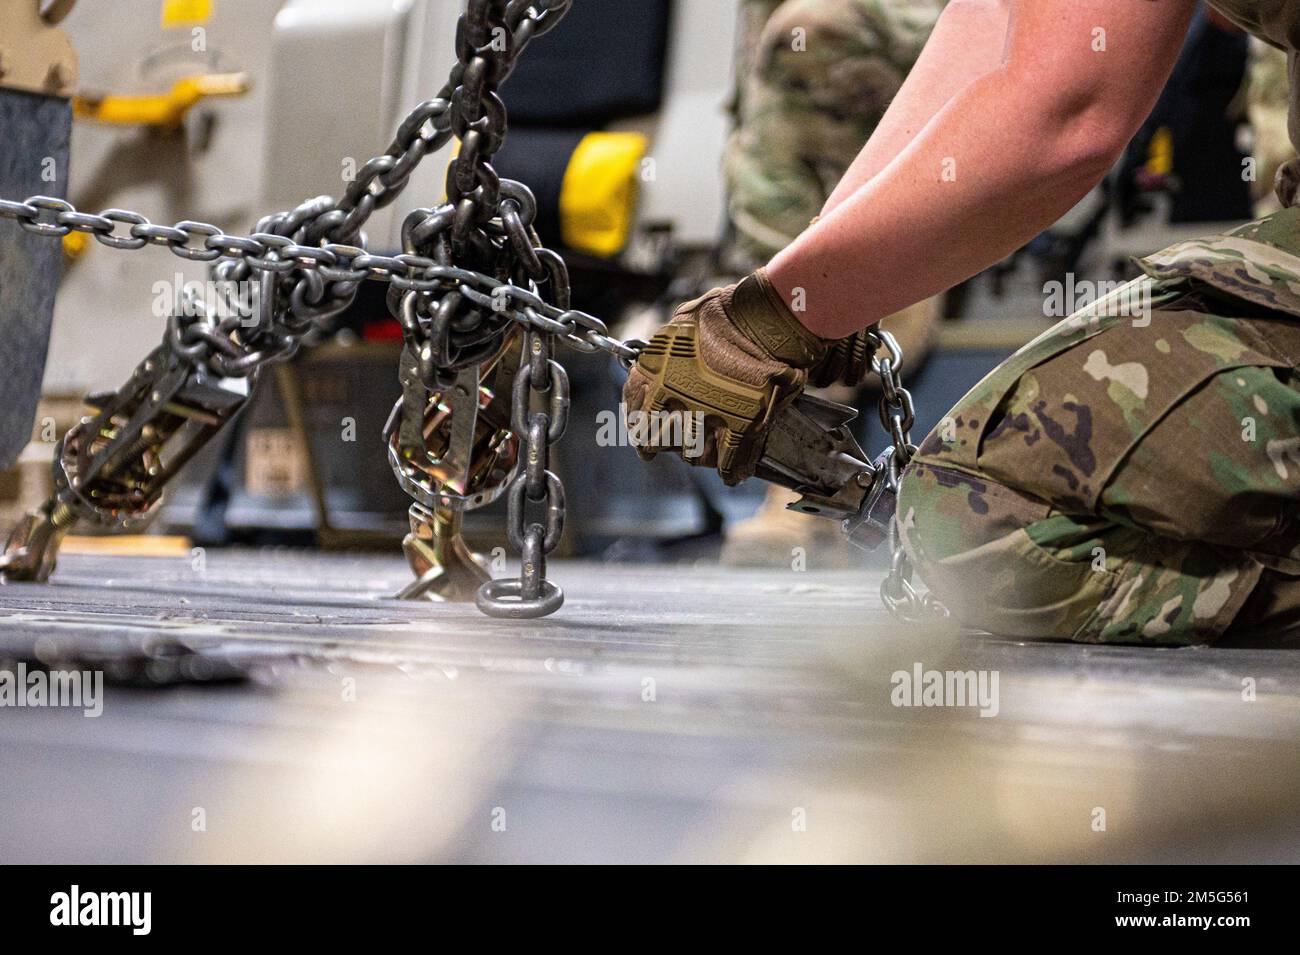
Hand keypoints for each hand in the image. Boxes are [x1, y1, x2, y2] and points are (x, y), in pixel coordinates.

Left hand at [622, 268, 827, 484]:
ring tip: (702, 452)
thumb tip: (656, 359)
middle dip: (666, 443)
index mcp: (654, 375)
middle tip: (669, 444)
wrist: (764, 319)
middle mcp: (675, 402)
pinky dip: (730, 471)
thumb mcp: (679, 324)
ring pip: (694, 455)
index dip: (638, 424)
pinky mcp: (741, 430)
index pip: (636, 411)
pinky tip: (730, 474)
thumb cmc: (722, 314)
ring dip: (698, 454)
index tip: (641, 432)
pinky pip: (729, 463)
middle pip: (662, 440)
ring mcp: (709, 419)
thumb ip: (665, 349)